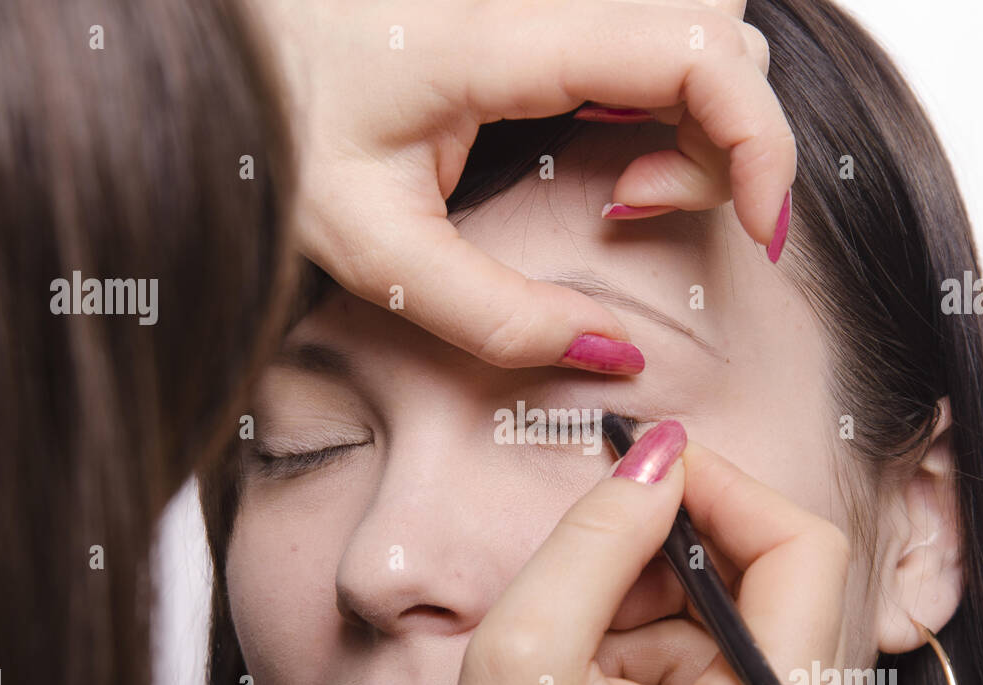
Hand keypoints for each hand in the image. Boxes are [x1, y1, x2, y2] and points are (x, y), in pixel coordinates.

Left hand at [250, 0, 794, 371]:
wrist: (223, 47)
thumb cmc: (277, 130)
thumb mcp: (373, 252)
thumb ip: (493, 316)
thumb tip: (611, 352)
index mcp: (501, 37)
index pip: (700, 51)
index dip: (760, 141)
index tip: (759, 226)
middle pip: (720, 31)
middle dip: (725, 134)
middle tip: (634, 205)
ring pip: (696, 24)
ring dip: (697, 111)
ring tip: (616, 181)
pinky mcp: (539, 7)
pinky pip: (649, 30)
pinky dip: (663, 92)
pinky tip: (601, 143)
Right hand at [426, 422, 854, 684]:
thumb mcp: (524, 661)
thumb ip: (597, 540)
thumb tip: (660, 454)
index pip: (803, 549)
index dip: (724, 488)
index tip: (648, 464)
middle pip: (771, 589)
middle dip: (672, 562)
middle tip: (585, 574)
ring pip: (739, 630)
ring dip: (653, 614)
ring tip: (576, 664)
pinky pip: (725, 678)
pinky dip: (658, 660)